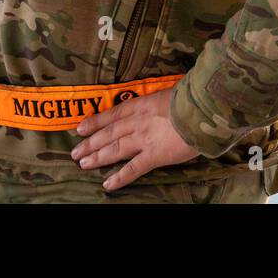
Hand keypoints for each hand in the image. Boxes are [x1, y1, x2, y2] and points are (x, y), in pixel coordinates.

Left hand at [71, 87, 201, 190]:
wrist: (202, 109)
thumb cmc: (193, 98)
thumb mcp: (173, 93)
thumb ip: (162, 101)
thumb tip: (162, 104)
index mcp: (143, 104)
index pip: (114, 114)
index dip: (96, 121)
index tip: (80, 127)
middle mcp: (138, 122)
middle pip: (109, 133)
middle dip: (91, 142)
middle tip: (75, 151)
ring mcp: (144, 139)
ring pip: (115, 149)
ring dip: (98, 157)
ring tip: (83, 163)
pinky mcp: (154, 155)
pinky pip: (133, 169)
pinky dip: (119, 177)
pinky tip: (108, 184)